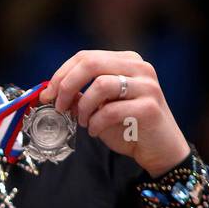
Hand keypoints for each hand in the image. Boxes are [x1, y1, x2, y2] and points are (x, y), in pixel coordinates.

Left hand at [41, 50, 189, 176]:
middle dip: (67, 85)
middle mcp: (139, 68)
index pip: (85, 57)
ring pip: (101, 84)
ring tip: (82, 122)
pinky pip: (111, 110)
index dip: (61, 74)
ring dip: (83, 106)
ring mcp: (147, 86)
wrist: (160, 150)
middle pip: (91, 63)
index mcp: (126, 61)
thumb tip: (50, 93)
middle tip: (57, 105)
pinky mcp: (149, 107)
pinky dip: (96, 122)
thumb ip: (80, 97)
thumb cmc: (129, 127)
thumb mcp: (100, 108)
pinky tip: (95, 130)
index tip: (47, 94)